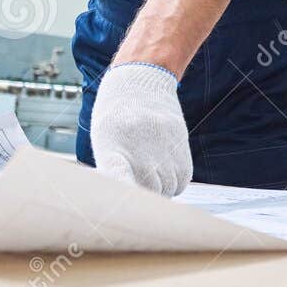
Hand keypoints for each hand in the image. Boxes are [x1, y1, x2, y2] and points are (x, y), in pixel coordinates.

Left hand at [91, 62, 192, 196]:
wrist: (141, 84)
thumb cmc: (116, 121)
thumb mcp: (104, 144)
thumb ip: (113, 175)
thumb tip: (126, 203)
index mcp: (112, 147)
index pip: (117, 176)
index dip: (123, 191)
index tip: (125, 203)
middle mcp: (140, 148)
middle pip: (147, 193)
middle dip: (142, 195)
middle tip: (134, 178)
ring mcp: (163, 148)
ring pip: (166, 191)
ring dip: (159, 189)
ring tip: (148, 166)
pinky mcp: (181, 148)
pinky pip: (180, 183)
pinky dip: (172, 182)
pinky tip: (163, 165)